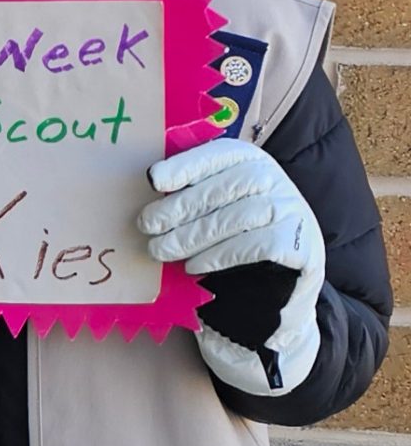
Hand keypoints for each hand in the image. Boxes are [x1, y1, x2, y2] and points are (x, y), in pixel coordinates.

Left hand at [140, 143, 324, 393]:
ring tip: (162, 250)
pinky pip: (259, 245)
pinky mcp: (301, 246)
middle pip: (227, 186)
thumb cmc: (228, 242)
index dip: (188, 164)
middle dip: (181, 206)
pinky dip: (220, 255)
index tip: (153, 180)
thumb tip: (144, 188)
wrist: (272, 291)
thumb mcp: (211, 212)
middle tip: (147, 226)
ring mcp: (293, 212)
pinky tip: (194, 266)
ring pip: (240, 216)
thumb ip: (189, 195)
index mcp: (252, 164)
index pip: (222, 154)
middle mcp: (277, 182)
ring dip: (193, 235)